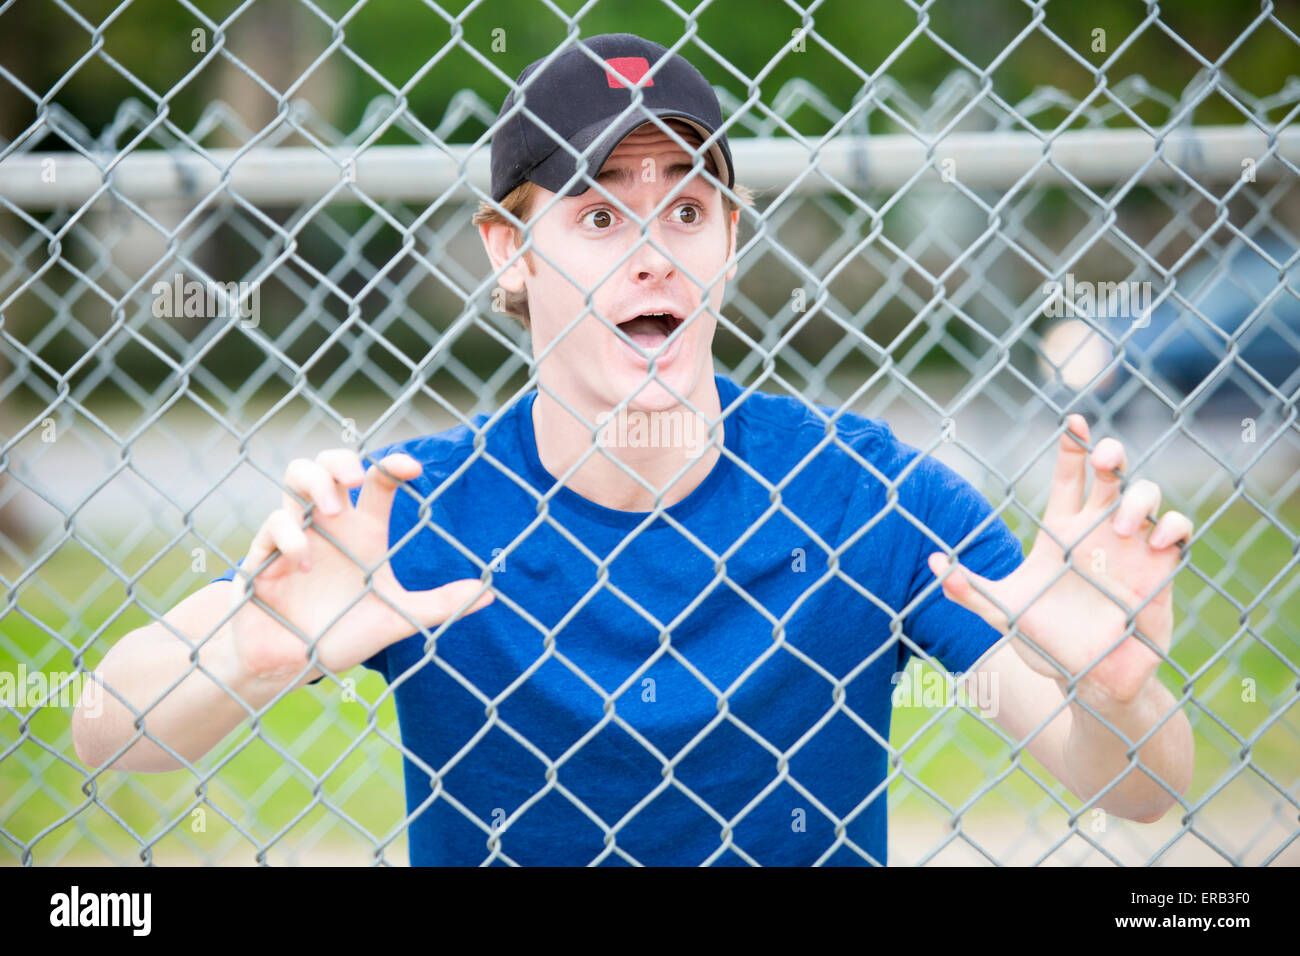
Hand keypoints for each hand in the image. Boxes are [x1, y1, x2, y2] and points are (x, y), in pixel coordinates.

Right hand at [226, 449, 492, 682]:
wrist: (291, 668)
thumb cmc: (341, 635)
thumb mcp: (398, 620)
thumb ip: (441, 606)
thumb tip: (490, 594)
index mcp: (362, 532)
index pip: (378, 482)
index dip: (393, 466)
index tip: (414, 469)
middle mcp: (329, 525)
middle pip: (327, 463)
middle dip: (339, 459)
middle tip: (357, 478)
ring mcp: (294, 535)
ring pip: (294, 477)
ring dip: (313, 483)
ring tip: (330, 509)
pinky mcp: (263, 556)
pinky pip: (272, 526)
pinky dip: (290, 539)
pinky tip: (302, 566)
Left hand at [928, 415, 1193, 705]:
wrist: (1086, 680)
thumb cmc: (1044, 642)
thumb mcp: (1003, 612)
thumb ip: (968, 589)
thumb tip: (931, 564)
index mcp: (1061, 532)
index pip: (1069, 477)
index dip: (1073, 447)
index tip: (1073, 421)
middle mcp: (1097, 531)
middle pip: (1111, 473)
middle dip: (1110, 453)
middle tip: (1104, 457)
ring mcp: (1131, 547)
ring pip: (1146, 494)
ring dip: (1138, 497)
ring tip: (1117, 528)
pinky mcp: (1160, 568)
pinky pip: (1178, 530)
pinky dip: (1173, 525)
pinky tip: (1156, 540)